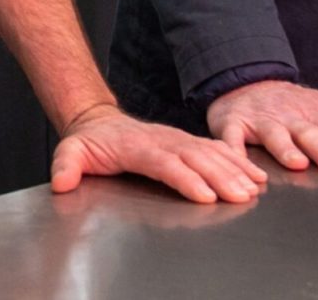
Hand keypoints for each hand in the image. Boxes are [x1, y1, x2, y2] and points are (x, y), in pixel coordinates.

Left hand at [50, 103, 268, 203]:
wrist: (99, 122)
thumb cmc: (89, 143)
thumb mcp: (71, 152)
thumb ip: (66, 166)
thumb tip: (62, 181)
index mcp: (138, 146)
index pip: (165, 163)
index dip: (186, 179)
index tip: (205, 195)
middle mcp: (163, 141)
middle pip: (196, 159)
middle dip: (221, 177)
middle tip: (242, 196)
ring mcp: (177, 140)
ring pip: (210, 154)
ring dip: (234, 171)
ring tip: (254, 188)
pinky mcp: (188, 143)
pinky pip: (216, 150)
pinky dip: (237, 161)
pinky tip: (255, 175)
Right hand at [205, 80, 317, 171]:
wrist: (245, 83)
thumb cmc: (292, 103)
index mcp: (313, 114)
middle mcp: (289, 117)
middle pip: (307, 132)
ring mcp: (261, 120)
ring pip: (274, 134)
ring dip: (285, 148)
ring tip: (297, 163)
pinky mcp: (233, 124)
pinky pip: (232, 137)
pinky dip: (234, 149)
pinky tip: (239, 160)